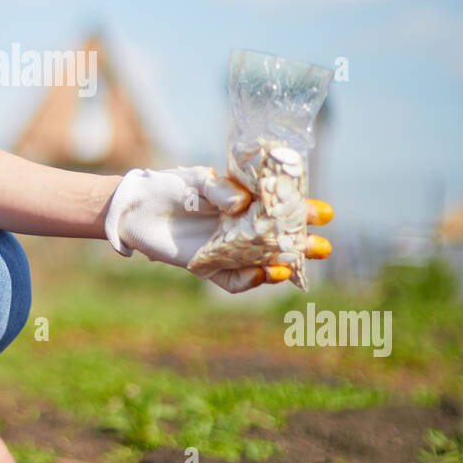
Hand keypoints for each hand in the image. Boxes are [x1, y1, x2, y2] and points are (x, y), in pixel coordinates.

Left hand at [104, 165, 333, 292]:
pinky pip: (233, 281)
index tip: (325, 213)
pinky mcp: (208, 268)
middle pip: (280, 241)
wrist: (137, 209)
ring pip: (262, 263)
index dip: (304, 211)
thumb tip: (241, 203)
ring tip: (292, 266)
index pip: (282, 209)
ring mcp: (227, 251)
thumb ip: (221, 190)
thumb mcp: (199, 181)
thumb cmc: (173, 188)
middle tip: (323, 248)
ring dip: (281, 266)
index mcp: (247, 204)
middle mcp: (242, 229)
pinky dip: (248, 280)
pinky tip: (261, 273)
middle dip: (302, 244)